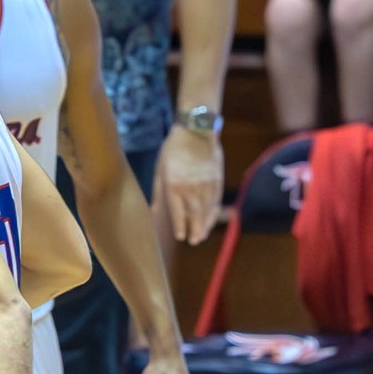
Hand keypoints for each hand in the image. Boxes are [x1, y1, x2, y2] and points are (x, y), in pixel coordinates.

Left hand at [157, 126, 223, 245]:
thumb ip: (159, 192)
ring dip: (205, 225)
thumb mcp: (160, 170)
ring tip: (202, 236)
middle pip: (194, 215)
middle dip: (195, 230)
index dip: (180, 226)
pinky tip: (211, 219)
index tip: (180, 236)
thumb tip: (155, 212)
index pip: (178, 212)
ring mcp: (206, 186)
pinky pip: (216, 202)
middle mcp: (191, 189)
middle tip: (194, 241)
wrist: (196, 132)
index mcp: (174, 186)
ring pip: (207, 211)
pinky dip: (214, 213)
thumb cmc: (173, 150)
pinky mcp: (217, 181)